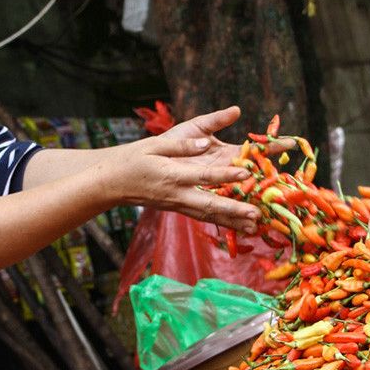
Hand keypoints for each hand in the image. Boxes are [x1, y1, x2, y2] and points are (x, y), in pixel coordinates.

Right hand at [117, 106, 264, 233]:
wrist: (113, 183)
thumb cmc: (134, 159)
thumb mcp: (154, 145)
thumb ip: (181, 145)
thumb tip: (205, 142)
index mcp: (172, 176)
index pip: (203, 177)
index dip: (225, 176)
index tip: (246, 174)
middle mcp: (177, 195)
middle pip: (209, 205)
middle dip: (233, 211)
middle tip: (256, 214)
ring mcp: (178, 205)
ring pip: (208, 216)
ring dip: (232, 222)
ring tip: (254, 227)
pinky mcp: (178, 209)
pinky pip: (203, 217)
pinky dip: (222, 223)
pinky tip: (238, 226)